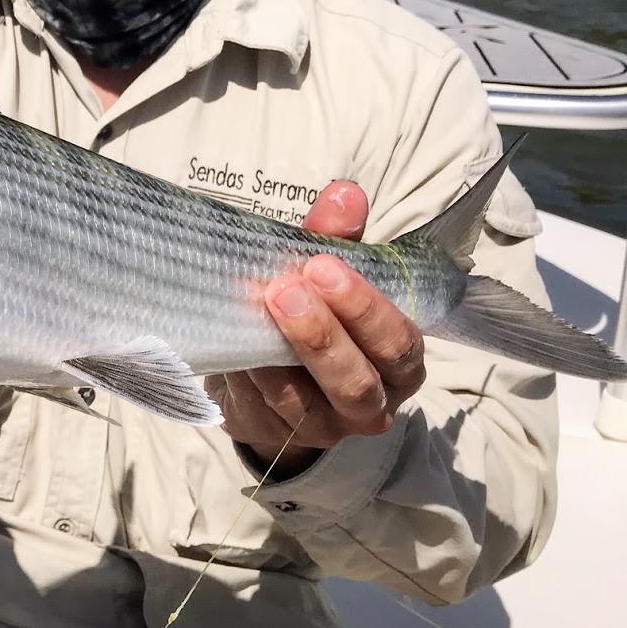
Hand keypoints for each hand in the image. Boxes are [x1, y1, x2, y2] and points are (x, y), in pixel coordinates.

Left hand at [205, 180, 426, 476]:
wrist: (267, 375)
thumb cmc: (311, 312)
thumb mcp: (325, 275)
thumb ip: (334, 238)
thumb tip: (346, 192)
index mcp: (396, 364)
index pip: (399, 345)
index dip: (366, 309)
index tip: (324, 265)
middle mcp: (368, 405)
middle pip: (356, 384)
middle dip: (321, 337)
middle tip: (284, 288)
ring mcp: (318, 428)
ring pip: (301, 403)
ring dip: (272, 353)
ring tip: (250, 308)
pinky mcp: (269, 435)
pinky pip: (255, 408)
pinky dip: (241, 371)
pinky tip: (226, 335)